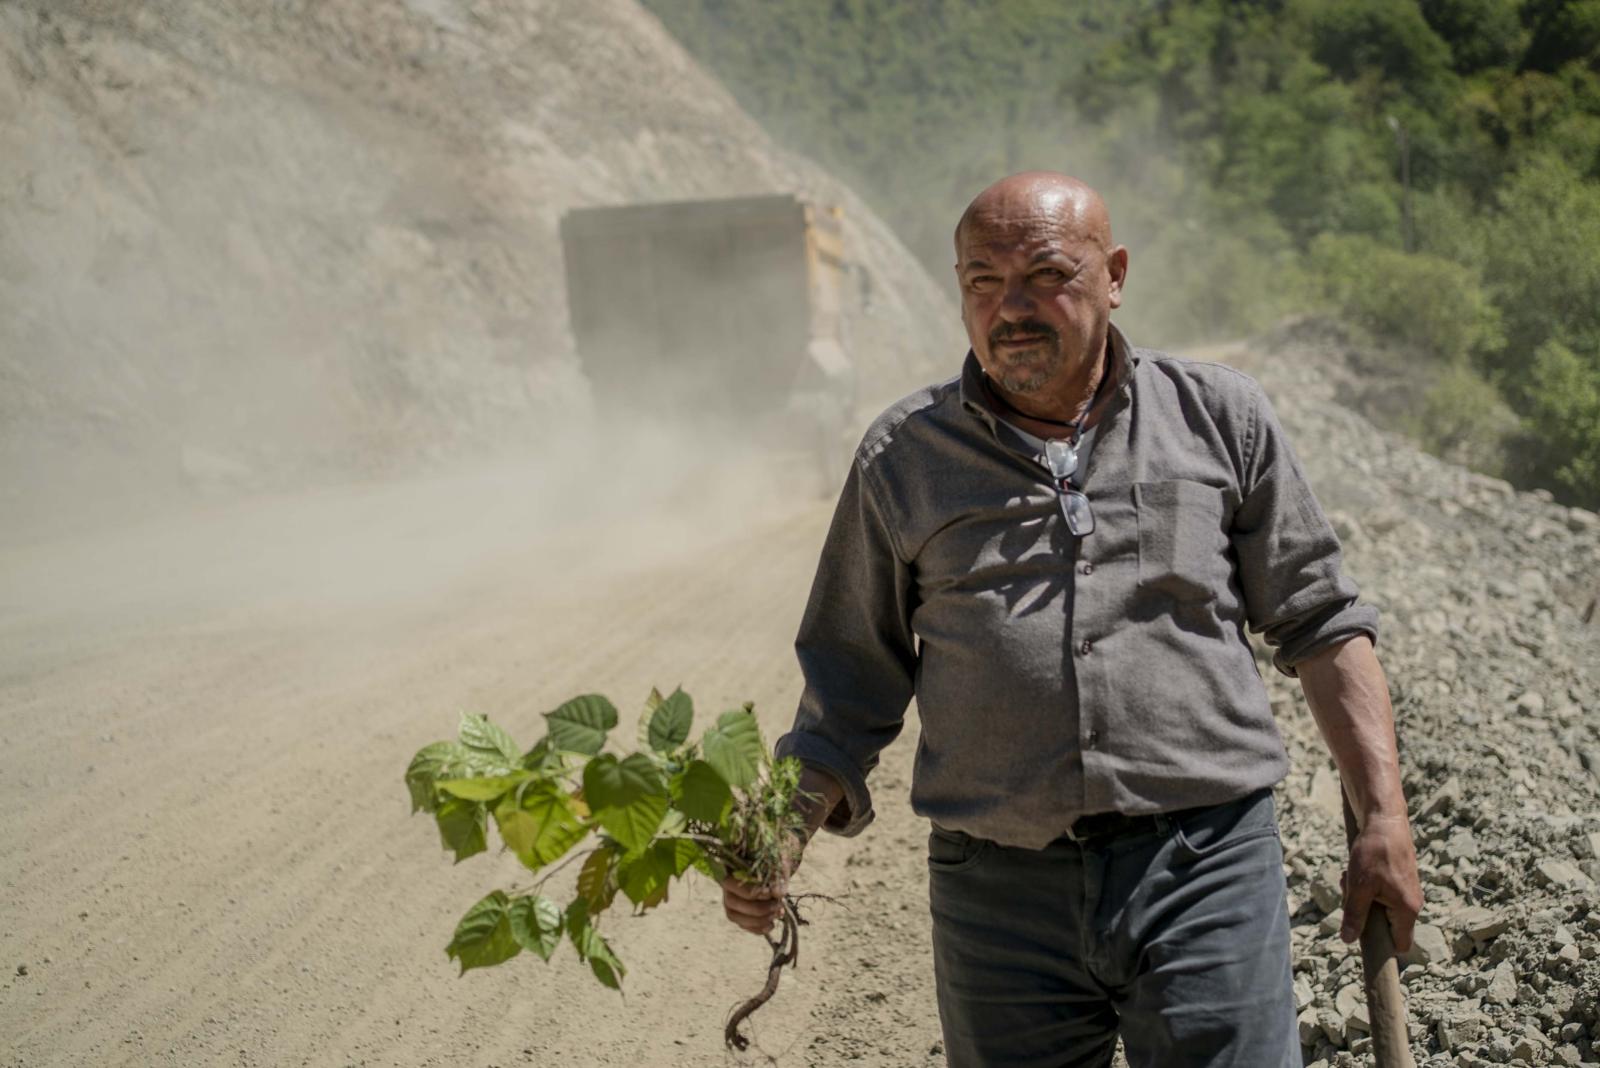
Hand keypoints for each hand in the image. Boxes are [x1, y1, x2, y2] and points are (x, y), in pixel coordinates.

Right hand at [720, 834, 802, 935]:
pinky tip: (772, 924)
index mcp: (730, 870)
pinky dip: (758, 929)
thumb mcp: (776, 861)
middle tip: (778, 905)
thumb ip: (777, 875)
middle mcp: (726, 888)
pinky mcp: (739, 915)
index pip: (732, 885)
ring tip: (778, 913)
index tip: (770, 894)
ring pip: (737, 918)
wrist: (773, 863)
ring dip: (759, 920)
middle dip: (758, 909)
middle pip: (732, 904)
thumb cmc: (772, 858)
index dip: (751, 893)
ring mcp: (731, 903)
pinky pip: (744, 927)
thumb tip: (778, 894)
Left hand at [1340, 813, 1422, 951]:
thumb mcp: (1358, 886)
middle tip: (1350, 895)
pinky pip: (1379, 894)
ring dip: (1360, 897)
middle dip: (1364, 915)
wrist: (1385, 821)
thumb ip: (1355, 915)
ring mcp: (1406, 892)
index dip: (1383, 948)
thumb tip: (1348, 941)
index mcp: (1407, 910)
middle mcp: (1412, 904)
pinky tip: (1355, 871)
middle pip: (1385, 926)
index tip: (1363, 939)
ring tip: (1351, 878)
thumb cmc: (1374, 852)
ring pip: (1378, 907)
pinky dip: (1364, 886)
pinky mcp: (1399, 881)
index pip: (1401, 945)